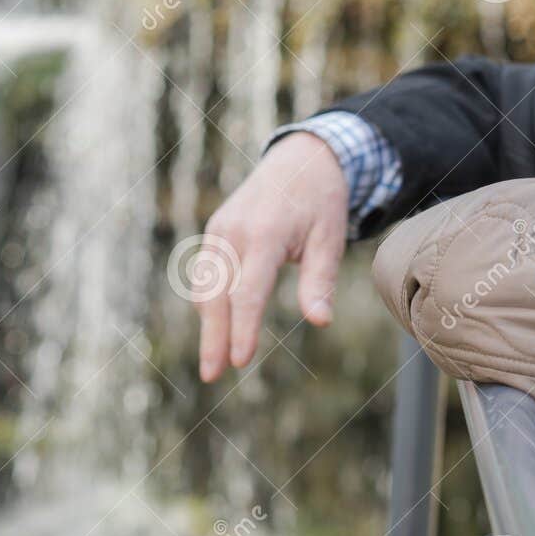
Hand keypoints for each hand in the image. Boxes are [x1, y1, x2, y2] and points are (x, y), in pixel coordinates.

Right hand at [196, 132, 349, 381]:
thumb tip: (320, 322)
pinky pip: (205, 274)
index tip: (241, 360)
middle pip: (217, 294)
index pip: (249, 290)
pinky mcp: (215, 232)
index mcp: (266, 232)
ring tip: (212, 362)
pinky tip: (215, 330)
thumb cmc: (320, 203)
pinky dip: (207, 304)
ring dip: (207, 325)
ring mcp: (220, 230)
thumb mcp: (329, 238)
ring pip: (205, 286)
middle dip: (214, 337)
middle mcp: (235, 230)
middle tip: (212, 375)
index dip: (244, 328)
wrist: (300, 160)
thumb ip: (320, 281)